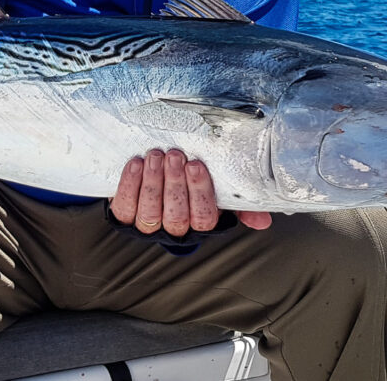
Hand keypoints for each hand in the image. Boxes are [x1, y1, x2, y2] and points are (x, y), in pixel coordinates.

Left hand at [109, 148, 271, 236]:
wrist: (151, 184)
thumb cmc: (190, 184)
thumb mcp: (219, 193)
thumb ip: (241, 204)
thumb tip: (262, 221)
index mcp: (200, 225)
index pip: (204, 218)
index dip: (200, 193)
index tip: (196, 165)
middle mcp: (174, 230)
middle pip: (176, 217)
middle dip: (175, 184)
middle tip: (175, 155)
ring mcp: (147, 226)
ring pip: (149, 213)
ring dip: (153, 183)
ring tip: (156, 156)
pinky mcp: (123, 217)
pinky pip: (125, 206)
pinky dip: (130, 184)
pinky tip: (136, 163)